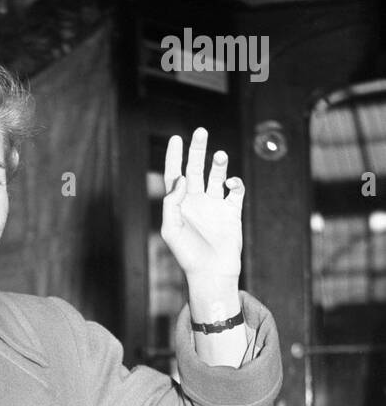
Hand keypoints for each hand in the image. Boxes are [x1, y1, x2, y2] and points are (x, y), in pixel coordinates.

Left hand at [161, 127, 243, 307]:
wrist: (211, 273)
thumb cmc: (187, 255)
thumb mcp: (171, 229)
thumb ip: (171, 202)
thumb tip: (181, 178)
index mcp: (179, 205)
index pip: (174, 175)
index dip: (174, 156)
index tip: (176, 138)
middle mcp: (196, 202)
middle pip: (195, 168)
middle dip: (197, 150)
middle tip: (200, 132)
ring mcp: (215, 205)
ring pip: (216, 175)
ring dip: (218, 163)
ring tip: (218, 156)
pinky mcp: (232, 212)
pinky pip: (235, 191)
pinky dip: (235, 183)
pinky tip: (230, 184)